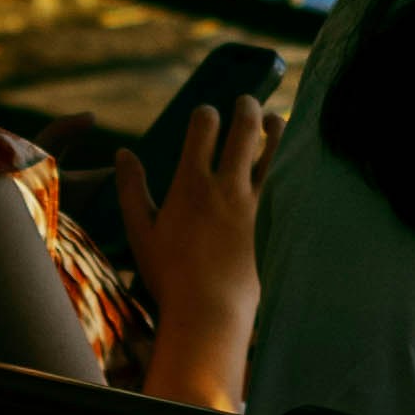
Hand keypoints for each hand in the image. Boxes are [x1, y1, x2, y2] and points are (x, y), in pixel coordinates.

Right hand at [111, 94, 280, 411]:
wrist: (211, 312)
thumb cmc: (170, 276)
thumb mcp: (141, 232)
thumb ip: (131, 189)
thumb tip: (122, 152)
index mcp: (192, 184)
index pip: (204, 127)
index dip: (205, 114)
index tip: (206, 115)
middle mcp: (227, 186)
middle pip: (243, 129)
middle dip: (245, 108)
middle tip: (246, 101)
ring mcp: (256, 204)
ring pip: (274, 151)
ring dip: (274, 128)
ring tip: (273, 119)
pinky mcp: (274, 222)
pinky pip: (287, 181)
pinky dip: (289, 164)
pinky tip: (291, 160)